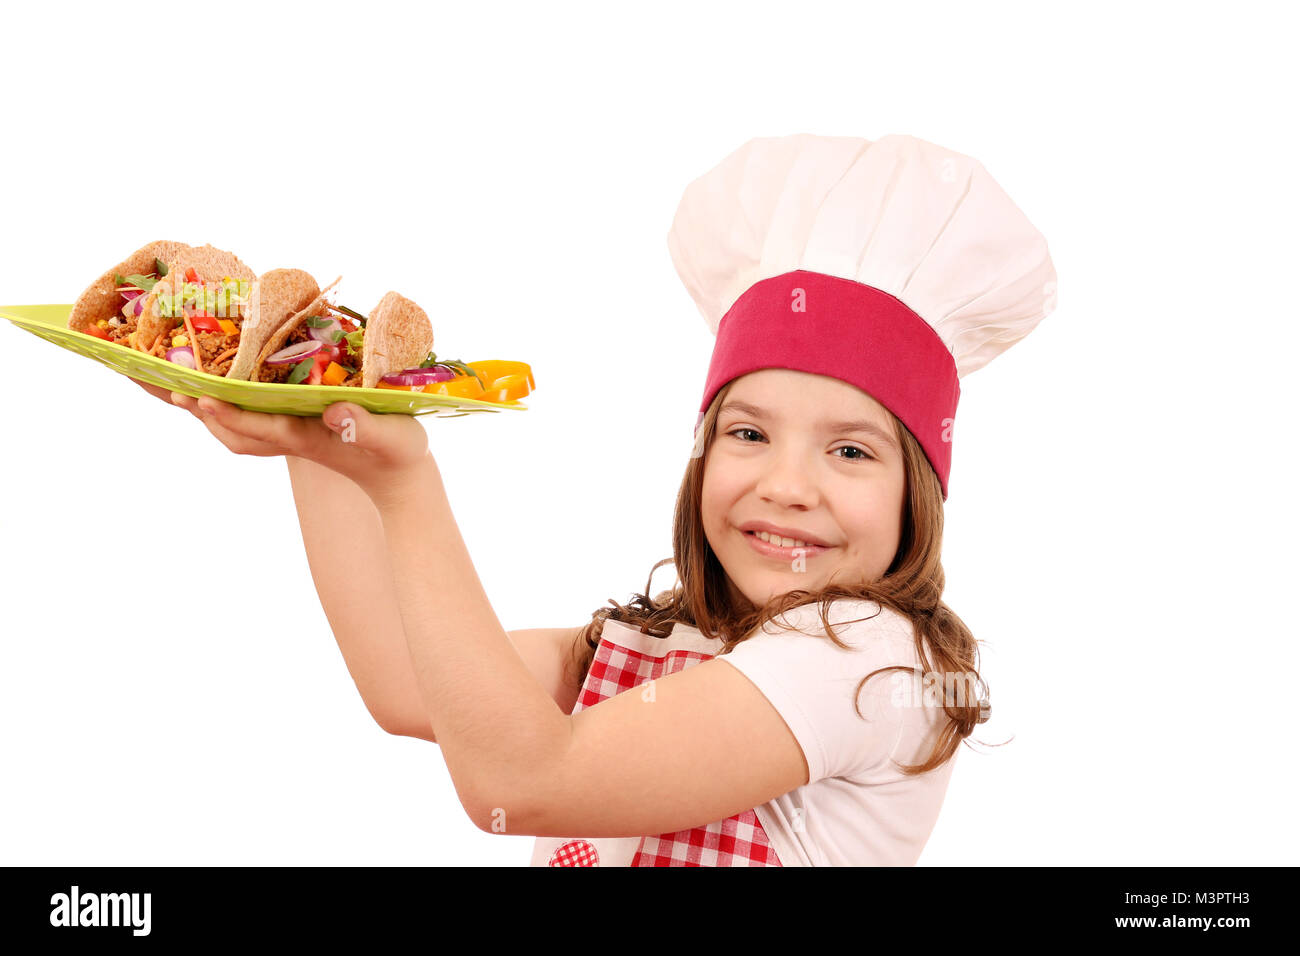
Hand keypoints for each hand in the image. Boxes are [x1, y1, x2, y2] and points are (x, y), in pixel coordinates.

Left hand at [127, 377, 430, 504]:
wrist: (395, 474)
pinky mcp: (283, 422)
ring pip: (226, 421)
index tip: (203, 396)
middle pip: (227, 425)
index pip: (261, 428)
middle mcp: (284, 435)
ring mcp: (281, 431)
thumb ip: (365, 426)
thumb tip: (337, 412)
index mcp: (307, 438)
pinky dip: (212, 396)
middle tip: (151, 377)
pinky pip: (238, 411)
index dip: (231, 413)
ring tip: (158, 372)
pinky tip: (197, 376)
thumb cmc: (397, 454)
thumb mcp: (391, 438)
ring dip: (192, 400)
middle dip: (191, 404)